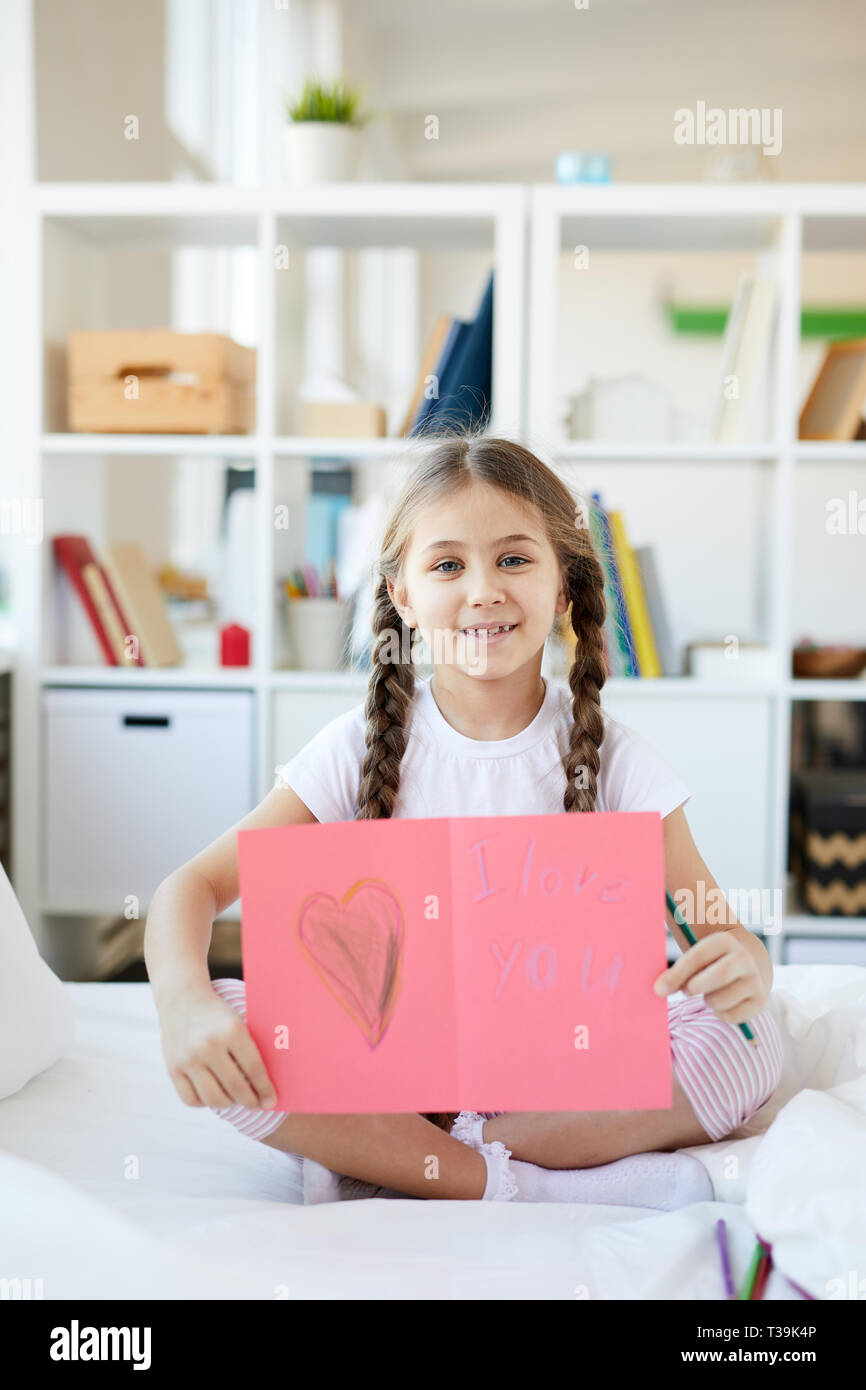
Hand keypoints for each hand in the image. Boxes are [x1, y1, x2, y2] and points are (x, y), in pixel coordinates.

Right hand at [158, 986, 277, 1110]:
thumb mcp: (238, 1022)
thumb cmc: (217, 1014)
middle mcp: (209, 1046)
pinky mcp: (173, 1068)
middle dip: (250, 1101)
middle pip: (236, 1088)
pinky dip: (204, 1102)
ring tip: (234, 1098)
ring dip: (228, 1103)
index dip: (265, 1089)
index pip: (255, 1069)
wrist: (182, 999)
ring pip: (214, 1098)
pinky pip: (191, 1099)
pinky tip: (212, 1094)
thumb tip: (266, 1085)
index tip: (270, 1101)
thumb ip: (250, 1050)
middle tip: (255, 1104)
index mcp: (232, 1031)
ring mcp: (189, 1059)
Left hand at [653, 931, 766, 1023]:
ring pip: (720, 1000)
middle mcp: (744, 959)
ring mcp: (755, 980)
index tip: (658, 989)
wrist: (749, 965)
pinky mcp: (760, 1002)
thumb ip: (679, 969)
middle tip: (685, 991)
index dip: (676, 974)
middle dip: (695, 987)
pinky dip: (719, 1014)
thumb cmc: (711, 962)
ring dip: (707, 1001)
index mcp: (724, 941)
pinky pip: (730, 1016)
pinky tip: (722, 1002)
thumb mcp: (698, 955)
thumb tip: (659, 989)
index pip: (698, 956)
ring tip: (709, 993)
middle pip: (719, 975)